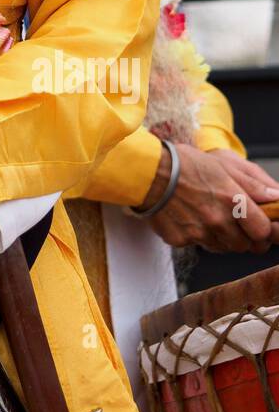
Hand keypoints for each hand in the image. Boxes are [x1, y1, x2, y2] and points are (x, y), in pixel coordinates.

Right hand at [147, 144, 278, 252]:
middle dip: (243, 237)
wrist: (145, 171)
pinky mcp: (180, 240)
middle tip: (233, 221)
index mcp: (232, 200)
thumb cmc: (185, 163)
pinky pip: (197, 245)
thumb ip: (253, 184)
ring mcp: (198, 233)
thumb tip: (276, 197)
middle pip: (245, 246)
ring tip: (208, 216)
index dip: (263, 231)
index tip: (258, 226)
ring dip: (221, 238)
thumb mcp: (223, 165)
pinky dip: (197, 235)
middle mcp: (218, 220)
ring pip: (222, 248)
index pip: (263, 232)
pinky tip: (188, 217)